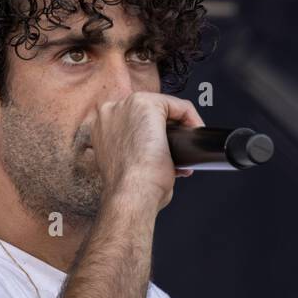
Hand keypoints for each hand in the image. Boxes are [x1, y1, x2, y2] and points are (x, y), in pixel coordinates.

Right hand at [79, 91, 203, 209]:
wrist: (131, 193)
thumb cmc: (130, 188)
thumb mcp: (126, 166)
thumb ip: (133, 152)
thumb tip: (153, 152)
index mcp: (102, 129)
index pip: (134, 122)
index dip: (155, 135)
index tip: (166, 150)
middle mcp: (110, 113)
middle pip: (149, 113)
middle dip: (168, 130)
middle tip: (180, 148)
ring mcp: (125, 106)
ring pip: (164, 107)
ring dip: (180, 124)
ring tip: (187, 146)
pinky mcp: (145, 105)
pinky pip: (177, 104)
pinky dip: (191, 118)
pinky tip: (194, 133)